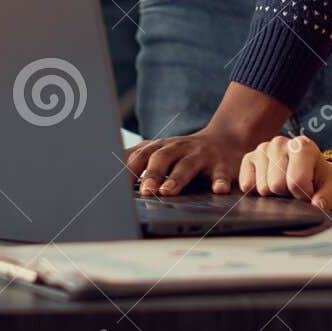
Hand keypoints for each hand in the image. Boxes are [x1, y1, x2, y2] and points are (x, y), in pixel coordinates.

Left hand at [126, 82, 290, 194]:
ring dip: (176, 179)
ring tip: (167, 192)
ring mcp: (200, 155)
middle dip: (151, 174)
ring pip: (186, 166)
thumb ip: (136, 160)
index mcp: (161, 147)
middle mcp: (179, 148)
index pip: (139, 156)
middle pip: (161, 158)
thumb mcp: (161, 152)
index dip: (127, 169)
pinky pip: (221, 173)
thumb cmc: (185, 152)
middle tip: (144, 191)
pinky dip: (219, 181)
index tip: (114, 186)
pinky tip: (218, 191)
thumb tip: (103, 171)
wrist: (228, 138)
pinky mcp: (222, 164)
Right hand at [238, 135, 331, 210]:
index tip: (309, 192)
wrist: (311, 173)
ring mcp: (262, 149)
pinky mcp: (249, 158)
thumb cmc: (320, 180)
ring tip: (284, 186)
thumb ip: (328, 197)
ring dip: (274, 194)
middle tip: (295, 189)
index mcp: (302, 146)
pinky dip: (257, 192)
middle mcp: (280, 142)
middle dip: (287, 194)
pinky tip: (270, 185)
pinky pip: (247, 185)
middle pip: (276, 185)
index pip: (296, 181)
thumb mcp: (331, 188)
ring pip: (262, 187)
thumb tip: (318, 205)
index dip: (303, 195)